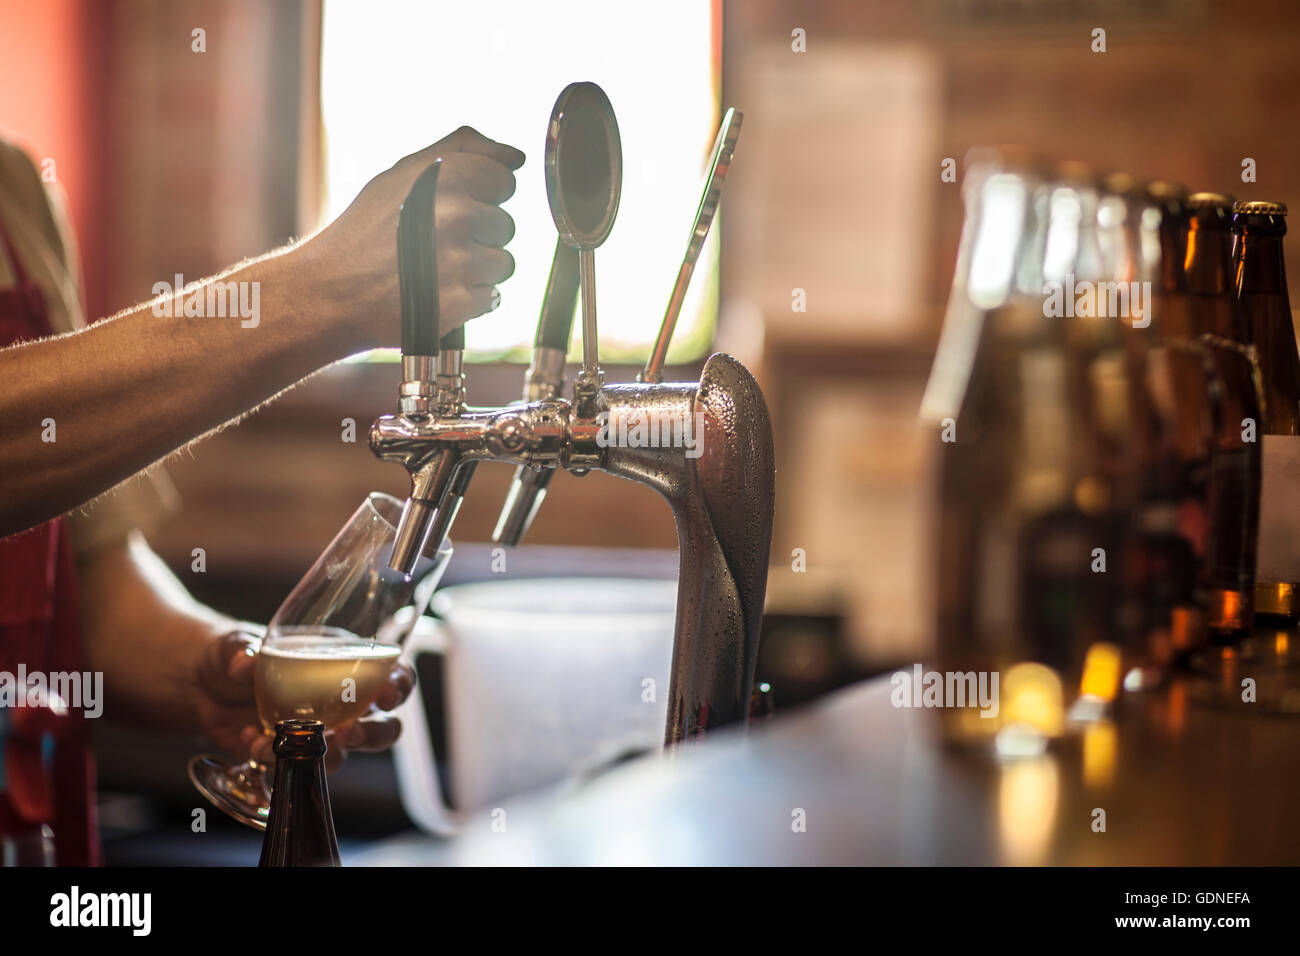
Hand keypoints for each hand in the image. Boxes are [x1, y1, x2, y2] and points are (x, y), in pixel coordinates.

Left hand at [198, 629, 416, 772]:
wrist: (198, 684)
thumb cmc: (235, 652)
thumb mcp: (237, 643)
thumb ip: (242, 649)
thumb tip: (244, 663)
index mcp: (346, 662)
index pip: (392, 675)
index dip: (398, 685)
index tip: (387, 694)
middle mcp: (343, 701)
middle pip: (384, 725)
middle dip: (375, 733)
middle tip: (349, 734)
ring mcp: (319, 732)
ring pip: (346, 754)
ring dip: (324, 756)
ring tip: (287, 745)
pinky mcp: (292, 755)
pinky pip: (299, 767)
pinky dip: (275, 759)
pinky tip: (250, 741)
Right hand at [301, 126, 525, 350]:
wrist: (331, 292)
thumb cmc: (366, 230)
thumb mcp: (404, 173)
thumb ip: (462, 151)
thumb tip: (515, 156)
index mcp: (447, 176)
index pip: (505, 181)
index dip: (481, 196)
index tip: (451, 209)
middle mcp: (457, 215)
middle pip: (506, 225)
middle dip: (479, 235)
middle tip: (435, 244)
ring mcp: (460, 261)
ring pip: (504, 263)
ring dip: (477, 270)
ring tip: (436, 270)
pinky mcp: (460, 301)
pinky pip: (492, 297)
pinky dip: (470, 300)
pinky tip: (438, 293)